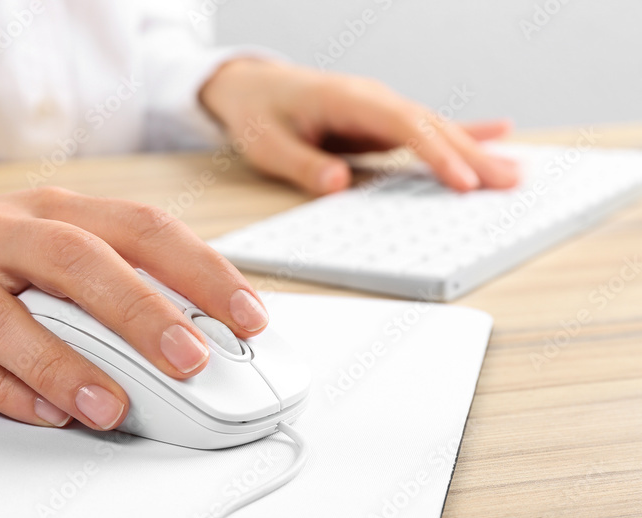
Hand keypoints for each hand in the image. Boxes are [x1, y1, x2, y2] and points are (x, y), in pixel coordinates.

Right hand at [0, 179, 269, 430]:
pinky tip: (46, 414)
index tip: (248, 317)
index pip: (141, 228)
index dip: (202, 270)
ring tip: (113, 408)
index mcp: (56, 209)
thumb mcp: (48, 237)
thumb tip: (198, 325)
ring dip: (66, 367)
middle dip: (141, 312)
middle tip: (192, 360)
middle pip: (79, 263)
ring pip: (10, 321)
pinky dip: (6, 391)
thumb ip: (115, 271)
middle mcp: (5, 234)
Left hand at [200, 59, 519, 194]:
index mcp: (347, 99)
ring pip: (437, 129)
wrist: (251, 87)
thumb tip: (337, 183)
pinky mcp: (382, 122)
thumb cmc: (257, 113)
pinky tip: (501, 134)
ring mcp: (381, 109)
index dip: (436, 153)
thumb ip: (301, 164)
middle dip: (473, 155)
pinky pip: (427, 130)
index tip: (463, 181)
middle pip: (431, 126)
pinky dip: (464, 133)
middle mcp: (374, 99)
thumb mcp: (266, 143)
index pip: (402, 125)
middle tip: (509, 183)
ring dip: (476, 151)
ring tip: (514, 174)